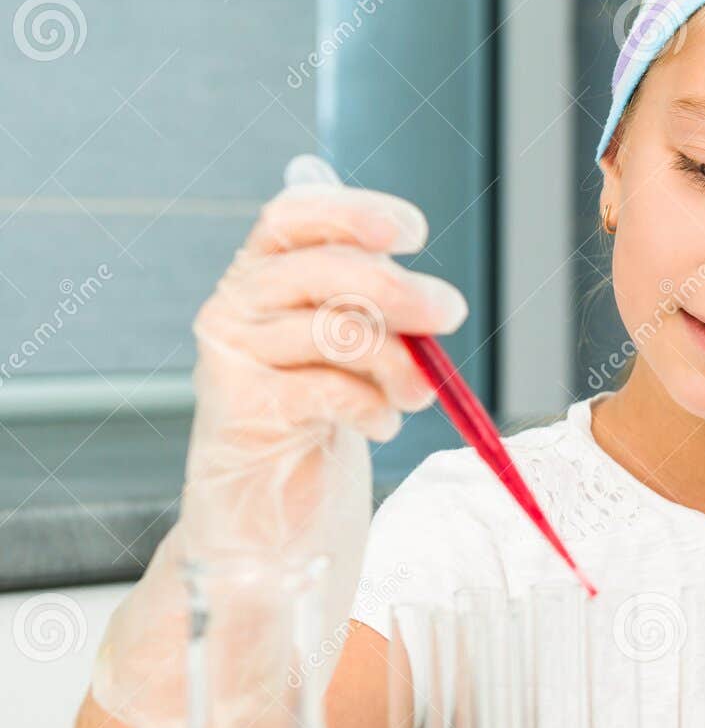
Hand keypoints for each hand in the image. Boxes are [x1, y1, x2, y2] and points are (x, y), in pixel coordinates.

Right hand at [91, 158, 466, 727]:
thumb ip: (377, 314)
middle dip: (398, 289)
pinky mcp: (241, 412)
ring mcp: (232, 358)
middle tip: (449, 313)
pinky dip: (372, 407)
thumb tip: (432, 298)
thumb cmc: (321, 422)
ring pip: (332, 331)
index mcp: (263, 275)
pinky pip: (327, 390)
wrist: (269, 515)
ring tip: (417, 395)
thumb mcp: (354, 354)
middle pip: (321, 269)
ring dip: (397, 362)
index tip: (414, 231)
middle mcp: (236, 306)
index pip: (294, 216)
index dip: (353, 212)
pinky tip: (380, 424)